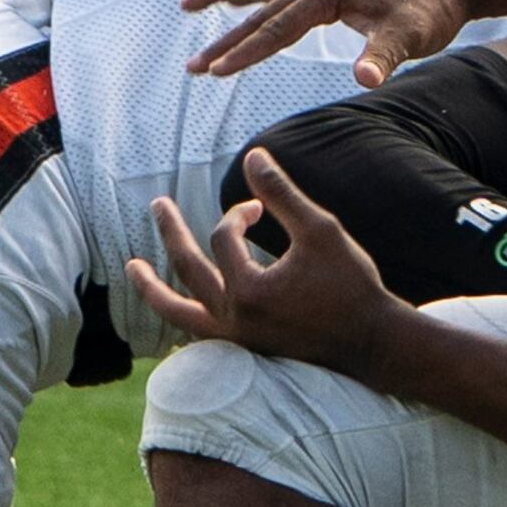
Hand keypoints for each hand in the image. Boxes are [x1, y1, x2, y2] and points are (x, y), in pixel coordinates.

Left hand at [123, 148, 404, 376]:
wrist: (373, 343)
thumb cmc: (351, 285)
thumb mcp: (320, 230)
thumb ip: (283, 194)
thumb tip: (253, 155)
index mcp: (247, 291)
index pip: (225, 238)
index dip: (240, 214)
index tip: (260, 207)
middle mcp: (233, 319)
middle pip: (188, 267)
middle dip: (172, 232)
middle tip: (157, 204)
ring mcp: (235, 340)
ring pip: (179, 312)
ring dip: (154, 288)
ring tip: (132, 269)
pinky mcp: (243, 351)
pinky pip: (198, 333)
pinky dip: (182, 314)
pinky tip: (175, 300)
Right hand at [180, 0, 475, 83]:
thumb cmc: (431, 9)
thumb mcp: (412, 36)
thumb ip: (384, 56)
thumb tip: (365, 79)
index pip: (278, 26)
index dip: (247, 51)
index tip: (216, 71)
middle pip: (261, 12)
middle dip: (225, 40)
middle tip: (192, 67)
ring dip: (225, 2)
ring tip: (186, 6)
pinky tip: (239, 4)